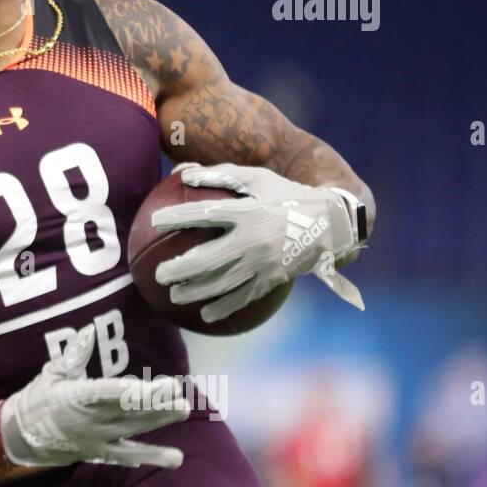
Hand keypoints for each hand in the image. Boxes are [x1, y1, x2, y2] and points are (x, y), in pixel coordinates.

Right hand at [0, 322, 191, 468]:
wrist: (19, 437)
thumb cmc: (37, 398)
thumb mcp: (51, 373)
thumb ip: (73, 356)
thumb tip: (88, 331)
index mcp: (74, 398)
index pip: (108, 394)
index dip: (134, 391)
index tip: (157, 385)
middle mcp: (88, 421)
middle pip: (127, 410)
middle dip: (154, 401)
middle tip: (178, 391)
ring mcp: (96, 439)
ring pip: (133, 429)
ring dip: (159, 420)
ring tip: (183, 409)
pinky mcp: (100, 453)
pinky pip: (129, 455)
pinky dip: (152, 456)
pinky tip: (175, 457)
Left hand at [151, 162, 361, 322]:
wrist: (333, 224)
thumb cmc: (288, 196)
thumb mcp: (259, 178)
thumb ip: (222, 174)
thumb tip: (184, 173)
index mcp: (249, 212)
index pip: (206, 213)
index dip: (178, 216)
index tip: (154, 221)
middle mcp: (254, 240)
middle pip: (208, 259)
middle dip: (179, 269)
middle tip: (158, 273)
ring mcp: (264, 264)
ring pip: (222, 283)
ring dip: (194, 292)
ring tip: (172, 295)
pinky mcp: (273, 280)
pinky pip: (244, 297)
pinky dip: (223, 307)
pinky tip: (205, 314)